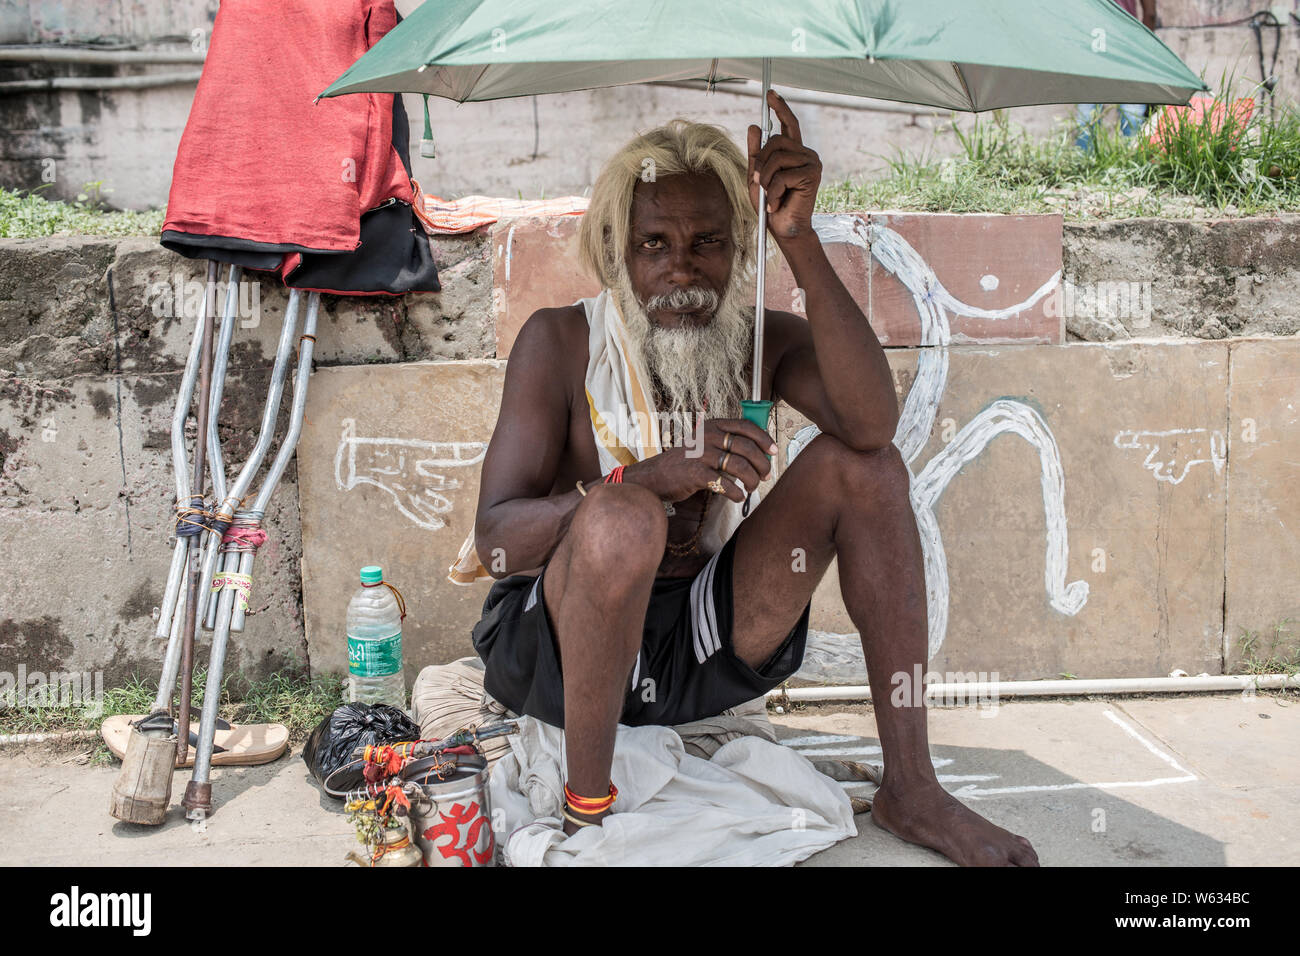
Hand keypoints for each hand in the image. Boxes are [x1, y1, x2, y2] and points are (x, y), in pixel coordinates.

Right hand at [626, 417, 776, 503]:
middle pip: (747, 448)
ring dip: (752, 480)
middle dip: (761, 464)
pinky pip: (725, 484)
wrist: (656, 476)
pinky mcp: (695, 473)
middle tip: (765, 476)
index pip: (745, 426)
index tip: (774, 451)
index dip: (764, 439)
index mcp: (712, 426)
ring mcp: (701, 454)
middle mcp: (707, 436)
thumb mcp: (704, 443)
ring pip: (739, 467)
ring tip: (752, 488)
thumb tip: (760, 452)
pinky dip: (736, 493)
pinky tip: (738, 497)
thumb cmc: (686, 462)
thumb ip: (727, 442)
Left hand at [747, 89, 821, 241]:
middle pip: (775, 141)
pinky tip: (776, 204)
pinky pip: (782, 175)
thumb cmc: (771, 205)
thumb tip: (754, 126)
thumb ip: (756, 155)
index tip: (770, 94)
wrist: (785, 230)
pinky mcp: (812, 175)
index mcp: (793, 153)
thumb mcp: (757, 178)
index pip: (789, 125)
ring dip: (765, 180)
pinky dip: (773, 192)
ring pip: (777, 158)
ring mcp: (811, 163)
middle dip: (760, 163)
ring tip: (767, 197)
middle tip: (757, 183)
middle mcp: (805, 154)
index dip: (780, 107)